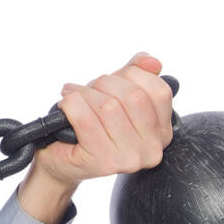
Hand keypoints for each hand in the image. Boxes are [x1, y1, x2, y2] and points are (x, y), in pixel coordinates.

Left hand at [32, 52, 175, 188]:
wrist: (61, 159)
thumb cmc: (90, 124)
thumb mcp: (116, 93)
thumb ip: (135, 73)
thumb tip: (151, 61)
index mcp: (162, 131)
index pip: (159, 91)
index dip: (132, 75)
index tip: (113, 79)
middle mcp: (152, 148)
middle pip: (133, 96)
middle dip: (104, 83)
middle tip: (87, 89)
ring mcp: (130, 158)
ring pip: (108, 106)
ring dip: (84, 94)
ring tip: (73, 97)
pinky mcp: (103, 162)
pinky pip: (85, 119)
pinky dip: (70, 105)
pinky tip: (65, 106)